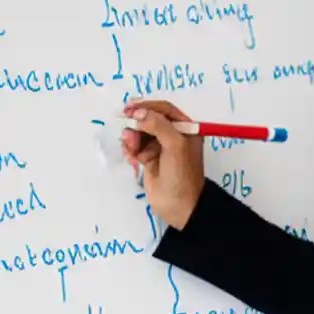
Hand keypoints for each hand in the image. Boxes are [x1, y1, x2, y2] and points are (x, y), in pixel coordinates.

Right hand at [121, 99, 204, 229]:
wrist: (179, 206)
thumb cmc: (181, 174)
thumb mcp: (175, 145)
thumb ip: (158, 125)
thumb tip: (139, 113)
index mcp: (185, 128)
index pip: (164, 109)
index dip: (147, 107)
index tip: (130, 109)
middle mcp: (173, 135)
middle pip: (149, 120)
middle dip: (137, 124)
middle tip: (128, 134)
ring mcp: (160, 147)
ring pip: (140, 133)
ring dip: (132, 138)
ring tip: (131, 150)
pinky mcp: (149, 159)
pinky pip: (136, 147)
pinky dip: (131, 149)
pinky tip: (131, 158)